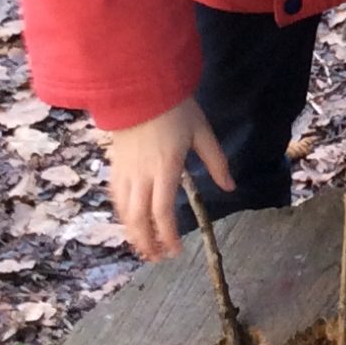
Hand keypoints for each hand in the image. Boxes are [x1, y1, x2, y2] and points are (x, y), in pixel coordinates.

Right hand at [105, 96, 233, 261]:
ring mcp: (125, 170)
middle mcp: (142, 174)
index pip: (163, 212)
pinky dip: (122, 213)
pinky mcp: (115, 163)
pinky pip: (115, 195)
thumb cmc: (175, 108)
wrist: (140, 86)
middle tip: (157, 258)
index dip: (168, 236)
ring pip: (124, 210)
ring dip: (133, 232)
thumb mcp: (202, 132)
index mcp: (165, 168)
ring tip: (144, 246)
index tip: (175, 251)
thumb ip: (216, 162)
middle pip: (139, 218)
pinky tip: (130, 219)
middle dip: (147, 242)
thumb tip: (230, 187)